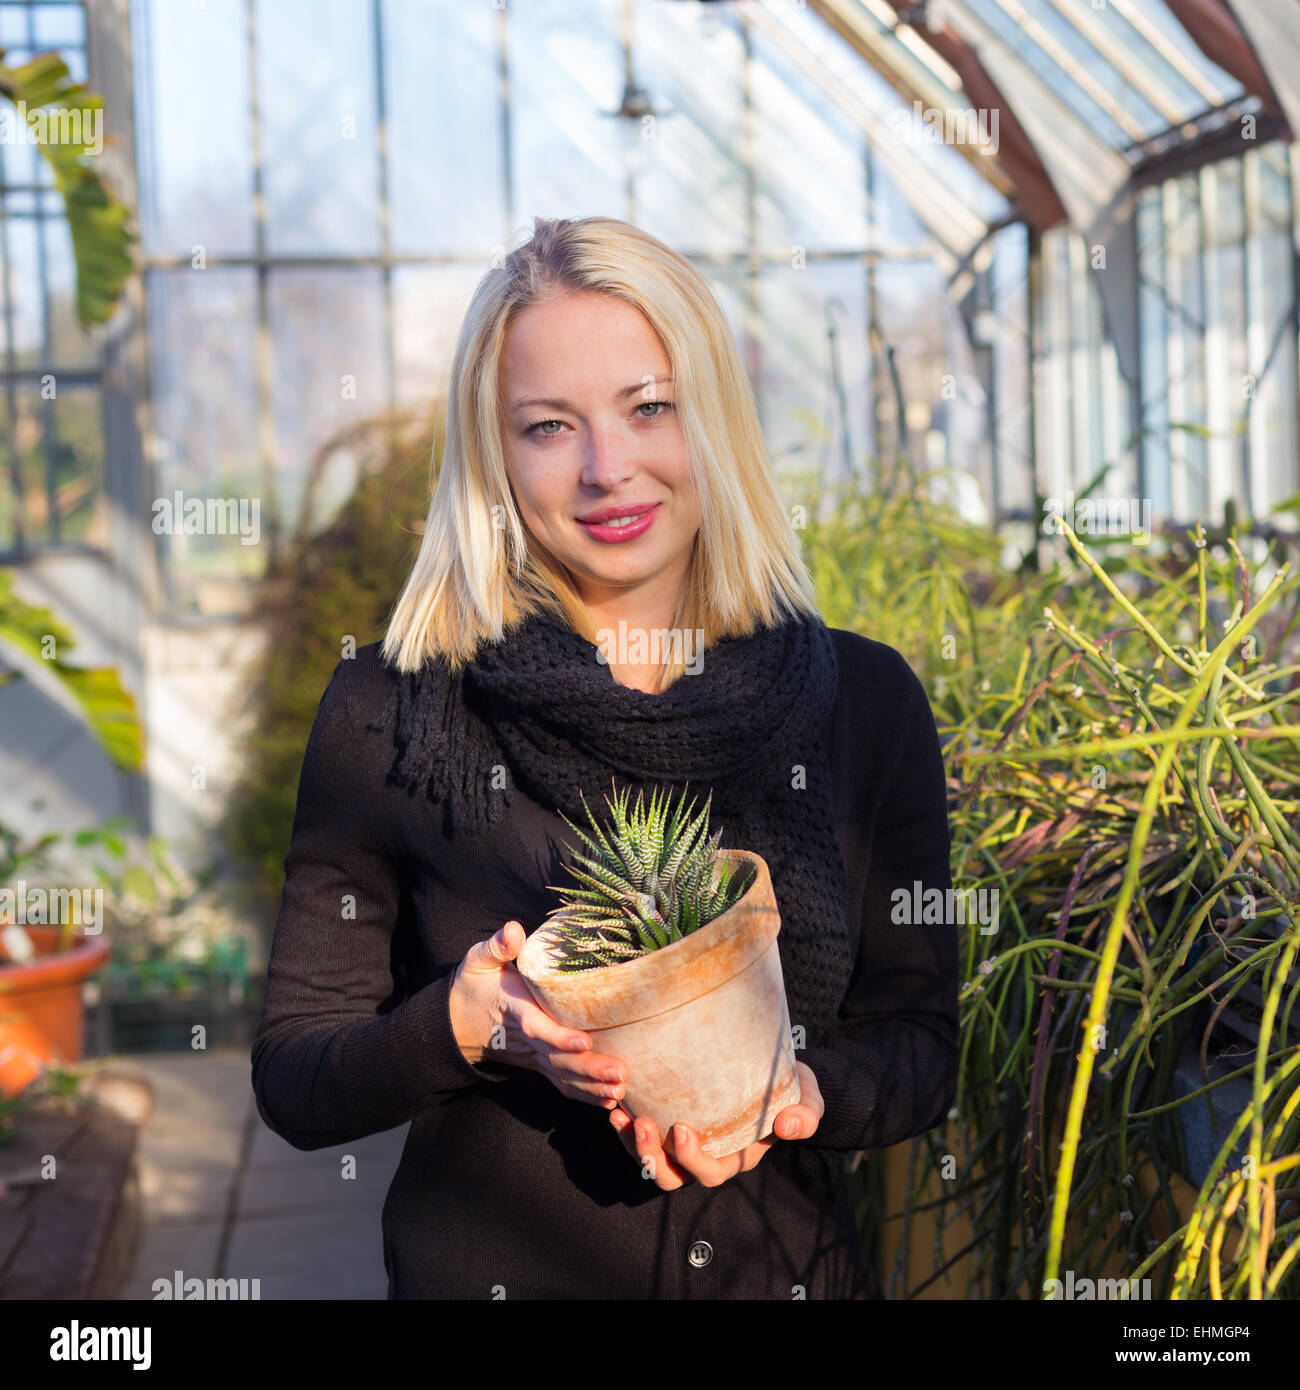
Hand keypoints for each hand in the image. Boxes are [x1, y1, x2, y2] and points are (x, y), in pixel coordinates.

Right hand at [447, 921, 629, 1108]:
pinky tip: (610, 1102)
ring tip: (620, 1092)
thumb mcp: (479, 960)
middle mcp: (525, 1039)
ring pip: (562, 1075)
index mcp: (514, 1008)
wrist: (458, 1021)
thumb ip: (497, 946)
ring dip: (591, 1086)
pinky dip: (585, 1095)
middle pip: (557, 1058)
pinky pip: (562, 1083)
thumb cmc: (475, 983)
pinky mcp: (540, 1064)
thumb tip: (513, 930)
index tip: (586, 1041)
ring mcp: (533, 1055)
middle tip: (620, 1074)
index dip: (559, 1037)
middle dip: (588, 1069)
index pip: (537, 1027)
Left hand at [608, 1061, 823, 1188]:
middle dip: (653, 1157)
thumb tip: (791, 1125)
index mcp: (737, 1156)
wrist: (778, 1072)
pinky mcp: (671, 1120)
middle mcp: (707, 1155)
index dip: (693, 1160)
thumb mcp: (808, 1100)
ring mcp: (687, 1142)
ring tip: (620, 1116)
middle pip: (673, 1175)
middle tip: (643, 1125)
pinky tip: (618, 1105)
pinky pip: (644, 1134)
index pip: (711, 1171)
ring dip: (634, 1143)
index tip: (682, 1130)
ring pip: (653, 1159)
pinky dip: (628, 1126)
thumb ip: (805, 1115)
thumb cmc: (793, 1090)